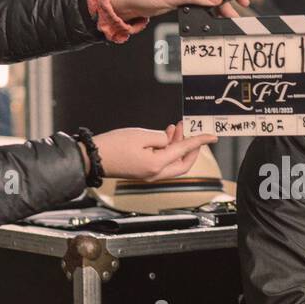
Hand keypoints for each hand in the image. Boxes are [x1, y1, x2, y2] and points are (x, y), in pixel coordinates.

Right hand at [91, 121, 215, 180]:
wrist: (92, 158)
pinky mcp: (143, 173)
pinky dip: (166, 150)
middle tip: (189, 130)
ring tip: (174, 128)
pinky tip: (163, 137)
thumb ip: (160, 137)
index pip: (184, 151)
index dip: (199, 141)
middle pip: (183, 164)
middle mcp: (155, 174)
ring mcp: (149, 175)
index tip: (212, 136)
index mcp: (157, 165)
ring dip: (176, 146)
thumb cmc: (113, 146)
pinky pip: (162, 163)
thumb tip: (169, 140)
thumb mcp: (140, 135)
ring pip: (173, 163)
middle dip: (190, 147)